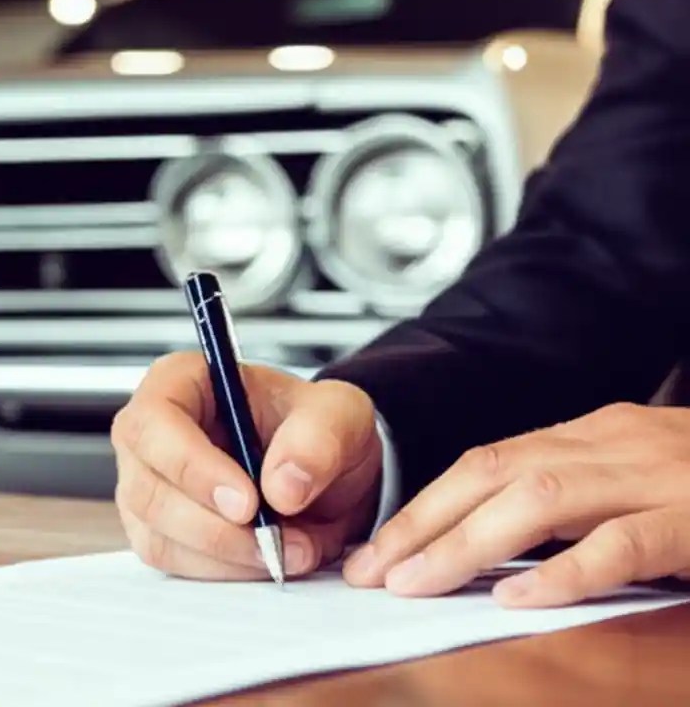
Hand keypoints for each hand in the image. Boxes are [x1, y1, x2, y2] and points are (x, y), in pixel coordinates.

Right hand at [111, 353, 382, 580]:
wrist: (323, 473)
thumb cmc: (314, 429)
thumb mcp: (340, 415)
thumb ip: (319, 438)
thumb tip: (283, 487)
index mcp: (178, 382)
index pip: (153, 423)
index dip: (191, 466)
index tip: (247, 503)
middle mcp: (149, 435)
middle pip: (148, 490)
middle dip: (215, 527)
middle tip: (275, 540)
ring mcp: (146, 486)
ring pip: (157, 535)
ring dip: (225, 555)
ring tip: (286, 549)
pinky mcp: (156, 531)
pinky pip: (173, 564)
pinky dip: (223, 571)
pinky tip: (263, 557)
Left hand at [343, 403, 689, 607]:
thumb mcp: (635, 478)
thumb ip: (572, 502)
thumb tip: (488, 546)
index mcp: (594, 434)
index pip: (485, 462)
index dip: (423, 506)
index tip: (376, 550)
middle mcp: (616, 443)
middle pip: (493, 474)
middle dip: (423, 524)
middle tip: (372, 572)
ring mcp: (659, 476)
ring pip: (540, 500)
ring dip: (467, 544)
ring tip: (417, 583)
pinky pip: (625, 543)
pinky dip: (567, 571)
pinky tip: (519, 598)